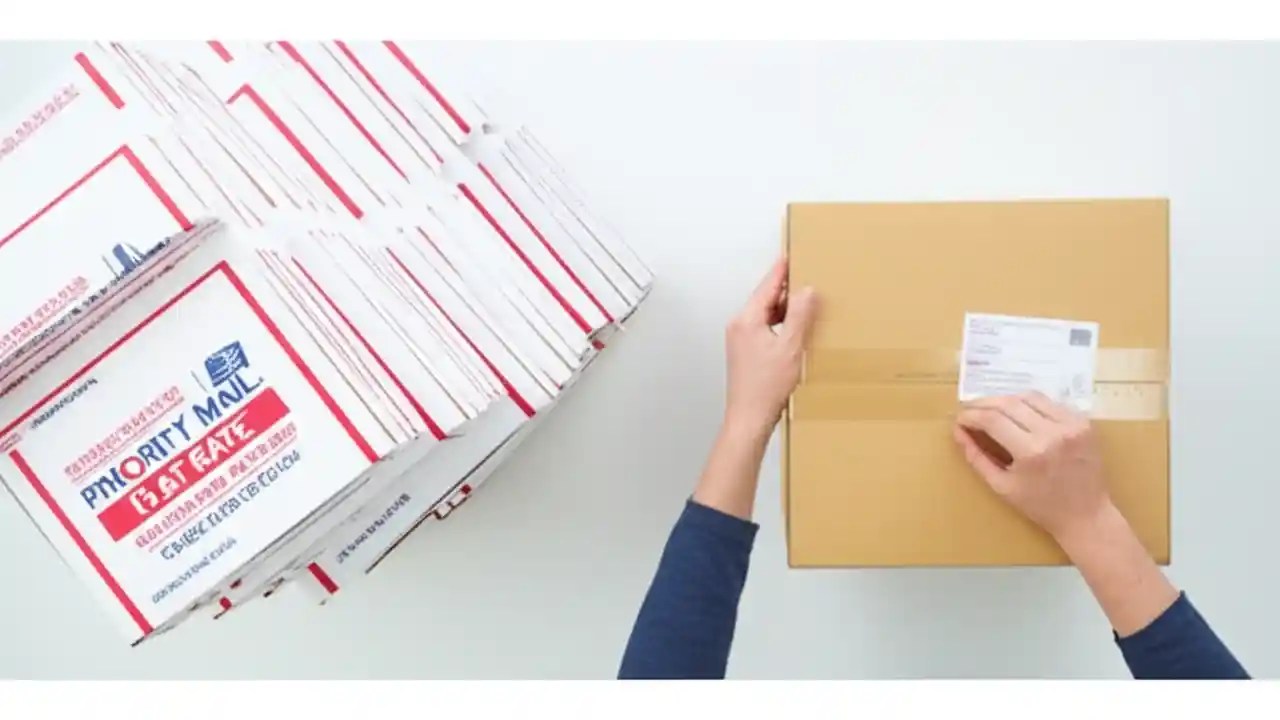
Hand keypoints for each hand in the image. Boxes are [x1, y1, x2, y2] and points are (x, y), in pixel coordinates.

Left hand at [723, 257, 818, 435]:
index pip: (767, 285)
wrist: (749, 418)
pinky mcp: (745, 352)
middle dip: (787, 289)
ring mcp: (740, 340)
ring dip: (785, 310)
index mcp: (747, 319)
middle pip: (765, 298)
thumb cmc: (766, 388)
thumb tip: (806, 290)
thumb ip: (799, 315)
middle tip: (808, 277)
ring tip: (807, 304)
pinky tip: (796, 331)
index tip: (792, 255)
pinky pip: (765, 329)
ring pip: (766, 314)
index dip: (782, 270)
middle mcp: (739, 326)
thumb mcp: (790, 347)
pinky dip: (781, 325)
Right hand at [953, 392, 1112, 542]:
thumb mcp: (1002, 487)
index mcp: (1031, 452)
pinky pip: (1050, 403)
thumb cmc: (1040, 506)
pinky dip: (1030, 405)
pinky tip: (1021, 414)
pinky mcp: (1083, 422)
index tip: (960, 419)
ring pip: (1030, 396)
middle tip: (970, 410)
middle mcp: (1052, 432)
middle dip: (984, 403)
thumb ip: (976, 457)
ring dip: (1006, 399)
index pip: (992, 420)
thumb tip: (958, 431)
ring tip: (993, 409)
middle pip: (1009, 403)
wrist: (1087, 514)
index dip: (971, 415)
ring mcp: (1071, 424)